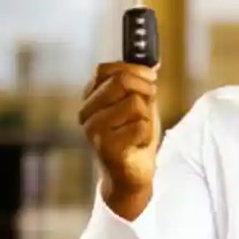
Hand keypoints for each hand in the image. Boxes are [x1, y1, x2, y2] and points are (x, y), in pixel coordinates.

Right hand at [79, 62, 159, 218]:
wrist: (131, 175)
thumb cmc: (134, 138)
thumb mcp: (138, 104)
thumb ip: (140, 84)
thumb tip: (152, 63)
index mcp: (90, 98)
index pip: (106, 69)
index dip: (134, 69)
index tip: (150, 78)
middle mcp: (86, 112)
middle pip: (122, 81)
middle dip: (146, 89)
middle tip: (148, 106)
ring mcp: (94, 130)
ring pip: (135, 103)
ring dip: (147, 116)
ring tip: (139, 130)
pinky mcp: (107, 147)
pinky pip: (141, 125)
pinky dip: (147, 133)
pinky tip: (138, 144)